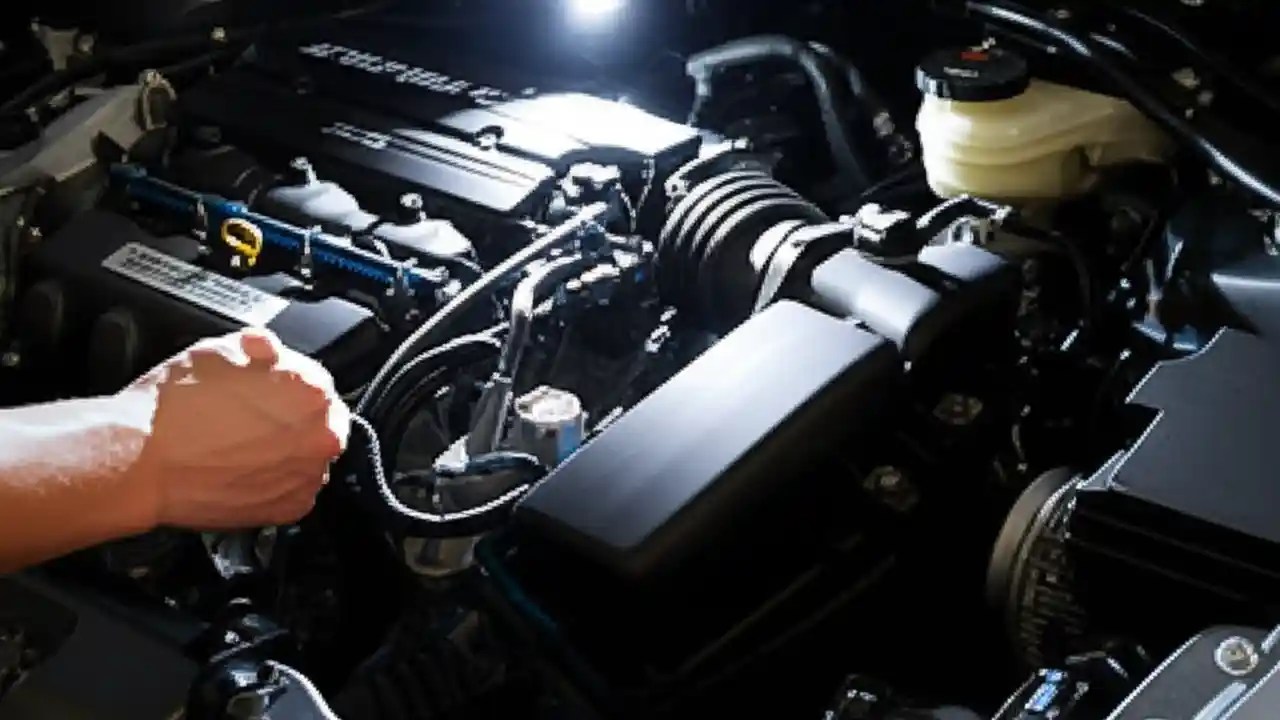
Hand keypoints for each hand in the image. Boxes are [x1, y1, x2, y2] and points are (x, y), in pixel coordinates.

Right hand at [120, 329, 350, 529]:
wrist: (141, 462)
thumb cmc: (174, 407)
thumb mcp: (218, 350)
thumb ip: (259, 347)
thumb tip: (269, 348)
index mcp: (311, 392)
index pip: (316, 381)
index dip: (287, 382)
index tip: (268, 388)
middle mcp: (320, 437)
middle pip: (319, 420)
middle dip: (294, 416)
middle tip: (253, 419)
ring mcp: (307, 477)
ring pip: (309, 455)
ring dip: (288, 449)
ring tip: (243, 445)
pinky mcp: (290, 508)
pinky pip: (295, 488)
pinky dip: (277, 480)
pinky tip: (245, 469)